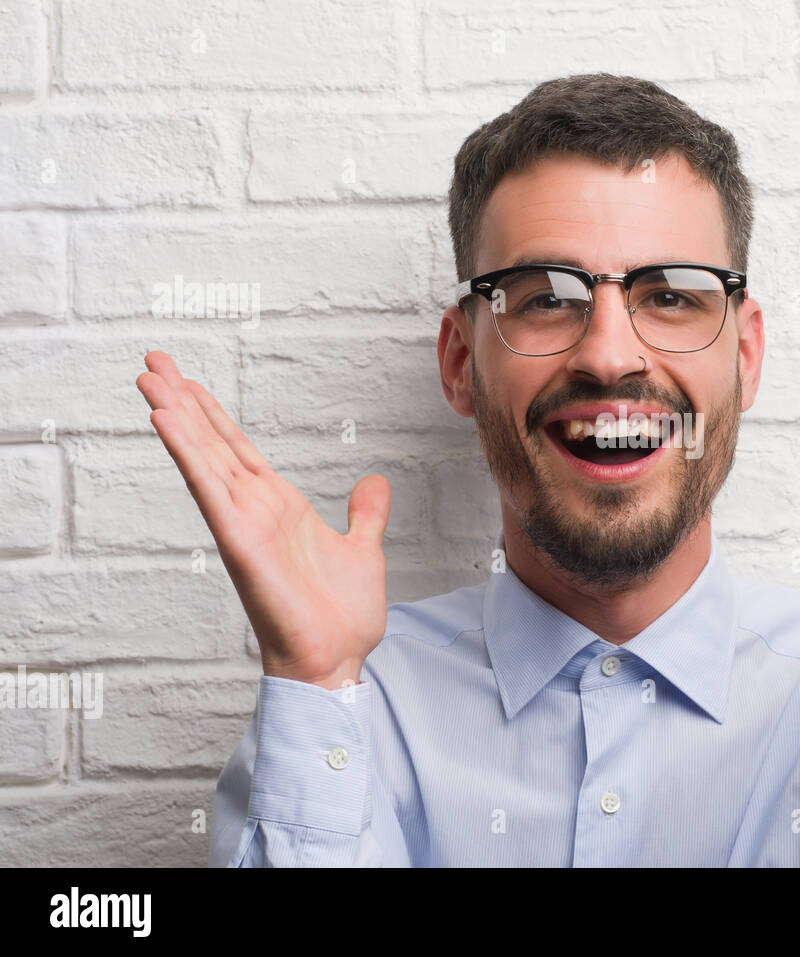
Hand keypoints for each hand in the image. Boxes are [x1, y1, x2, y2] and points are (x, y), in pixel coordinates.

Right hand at [137, 350, 390, 688]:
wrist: (336, 660)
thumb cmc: (342, 617)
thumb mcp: (364, 548)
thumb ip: (365, 513)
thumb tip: (374, 482)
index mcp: (279, 506)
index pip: (239, 449)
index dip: (213, 414)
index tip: (189, 380)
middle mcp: (255, 509)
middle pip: (212, 443)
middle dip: (184, 400)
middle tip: (153, 360)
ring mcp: (243, 523)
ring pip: (203, 458)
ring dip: (176, 416)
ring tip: (149, 377)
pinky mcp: (239, 541)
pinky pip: (209, 490)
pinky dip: (188, 454)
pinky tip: (166, 421)